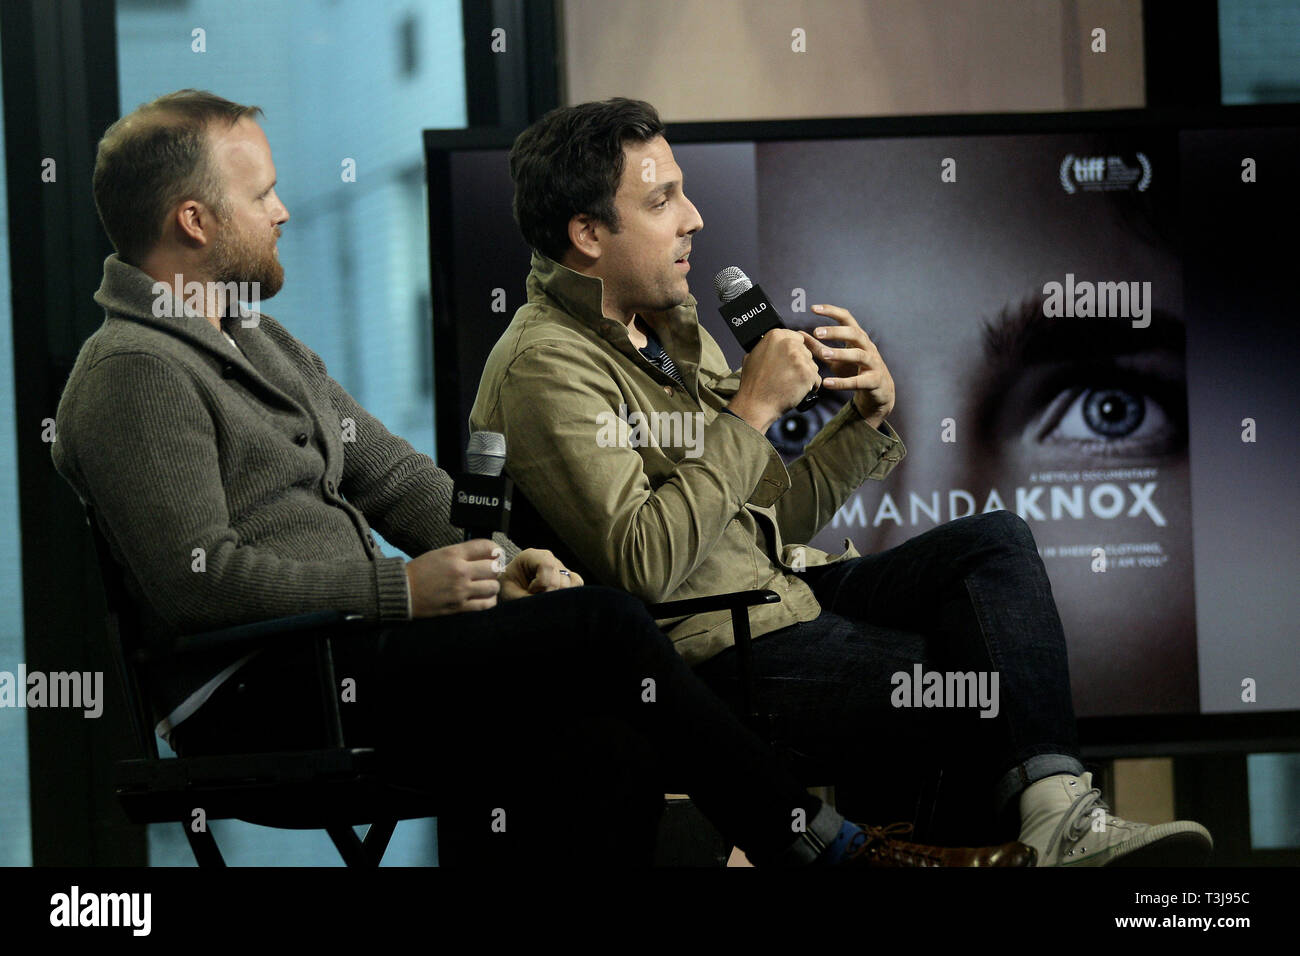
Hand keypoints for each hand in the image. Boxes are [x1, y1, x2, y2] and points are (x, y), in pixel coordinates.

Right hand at [404, 539, 500, 616]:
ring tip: (486, 585)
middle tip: (489, 571)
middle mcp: (459, 571)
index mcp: (453, 554)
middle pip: (494, 568)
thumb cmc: (420, 571)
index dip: (495, 550)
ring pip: (493, 586)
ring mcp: (460, 590)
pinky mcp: (459, 607)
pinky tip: (484, 597)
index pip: (486, 547)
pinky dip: (489, 600)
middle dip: (494, 569)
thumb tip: (485, 554)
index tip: (495, 554)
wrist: (402, 591)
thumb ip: (462, 553)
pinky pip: (486, 604)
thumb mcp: (440, 554)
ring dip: (492, 586)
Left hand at [500, 548, 583, 600]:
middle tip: (535, 598)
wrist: (509, 589)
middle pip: (560, 578)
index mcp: (532, 555)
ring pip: (571, 583)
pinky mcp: (567, 576)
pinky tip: (554, 597)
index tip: (529, 591)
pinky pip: (577, 583)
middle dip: (549, 593)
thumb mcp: (512, 594)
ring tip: (543, 597)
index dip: (541, 584)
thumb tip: (548, 605)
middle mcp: (549, 558)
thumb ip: (528, 598)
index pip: (547, 566)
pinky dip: (568, 593)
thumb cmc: (508, 589)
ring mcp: (559, 566)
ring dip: (558, 595)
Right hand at [728, 328, 821, 431]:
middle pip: (806, 352)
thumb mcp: (752, 357)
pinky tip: (797, 391)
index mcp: (775, 336)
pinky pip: (816, 379)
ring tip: (790, 385)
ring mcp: (800, 359)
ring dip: (805, 375)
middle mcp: (789, 344)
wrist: (755, 404)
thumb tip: (773, 345)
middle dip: (800, 363)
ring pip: (812, 366)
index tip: (789, 361)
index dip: (794, 351)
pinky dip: (809, 387)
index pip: (797, 338)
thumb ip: (767, 347)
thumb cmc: (753, 384)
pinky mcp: (807, 374)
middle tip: (787, 375)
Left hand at [808, 304, 894, 428]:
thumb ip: (818, 347)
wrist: (880, 390)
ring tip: (824, 354)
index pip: (846, 318)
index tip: (814, 308)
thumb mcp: (835, 358)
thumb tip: (799, 335)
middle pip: (854, 333)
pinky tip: (827, 383)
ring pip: (858, 354)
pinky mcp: (874, 380)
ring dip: (840, 353)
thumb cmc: (854, 369)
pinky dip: (842, 383)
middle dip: (836, 331)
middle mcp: (867, 346)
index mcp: (857, 337)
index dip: (831, 311)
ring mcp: (873, 363)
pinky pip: (858, 381)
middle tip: (817, 332)